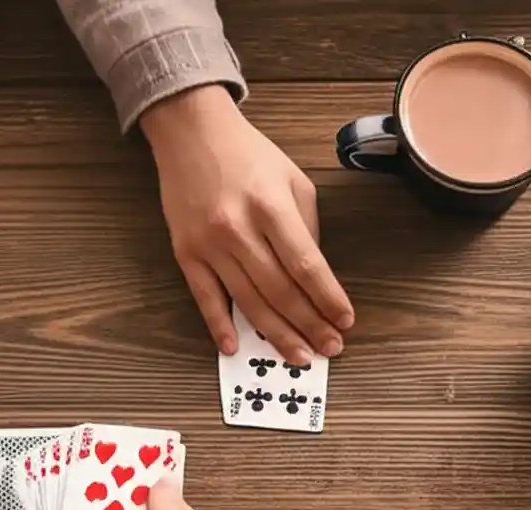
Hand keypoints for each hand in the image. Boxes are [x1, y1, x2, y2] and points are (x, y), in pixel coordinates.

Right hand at [141, 85, 352, 364]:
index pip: (306, 265)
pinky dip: (220, 325)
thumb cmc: (247, 154)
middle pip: (280, 290)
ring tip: (299, 356)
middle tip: (330, 348)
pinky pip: (205, 297)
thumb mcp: (292, 178)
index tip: (345, 320)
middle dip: (309, 324)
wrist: (190, 132)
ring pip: (247, 301)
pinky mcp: (185, 252)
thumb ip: (306, 226)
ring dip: (276, 334)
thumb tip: (313, 276)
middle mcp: (239, 228)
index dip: (328, 298)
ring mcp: (209, 243)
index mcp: (271, 205)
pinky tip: (236, 347)